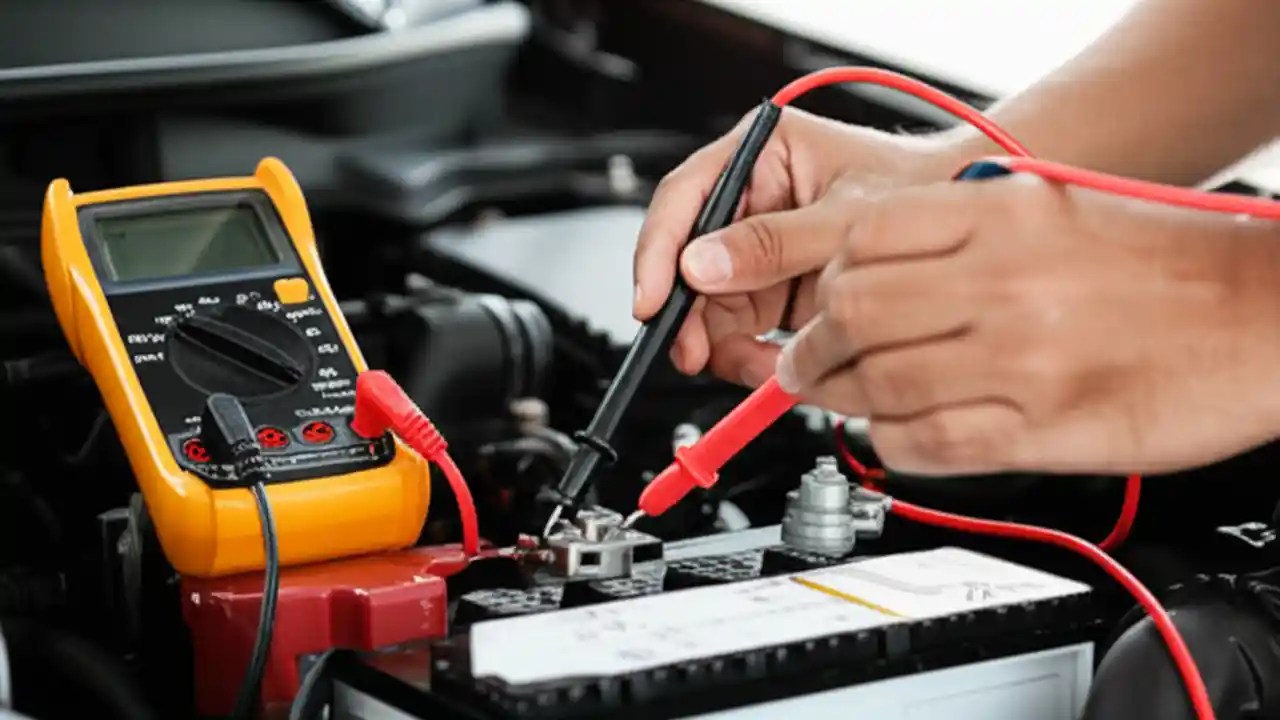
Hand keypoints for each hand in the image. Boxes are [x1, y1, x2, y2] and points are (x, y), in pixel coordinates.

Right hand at [633, 107, 967, 386]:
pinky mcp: (774, 289)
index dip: (658, 253)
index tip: (651, 301)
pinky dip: (750, 356)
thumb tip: (700, 267)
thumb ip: (774, 243)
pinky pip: (739, 329)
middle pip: (687, 262)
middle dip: (691, 314)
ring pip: (709, 305)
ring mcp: (761, 250)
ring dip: (724, 344)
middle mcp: (750, 201)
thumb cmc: (920, 195)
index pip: (684, 199)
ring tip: (763, 365)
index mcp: (759, 156)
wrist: (967, 229)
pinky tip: (775, 365)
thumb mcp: (845, 217)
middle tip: (696, 353)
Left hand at [775, 174, 1279, 475]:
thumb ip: (958, 230)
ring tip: (841, 401)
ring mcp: (1020, 357)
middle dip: (813, 346)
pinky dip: (891, 443)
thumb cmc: (1162, 261)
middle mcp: (1003, 280)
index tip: (809, 303)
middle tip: (806, 364)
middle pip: (852, 312)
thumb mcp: (1053, 206)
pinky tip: (896, 433)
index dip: (816, 276)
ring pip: (877, 383)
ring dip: (841, 399)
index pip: (860, 237)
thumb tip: (865, 268)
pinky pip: (925, 442)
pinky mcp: (1040, 428)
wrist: (1264, 314)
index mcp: (1002, 213)